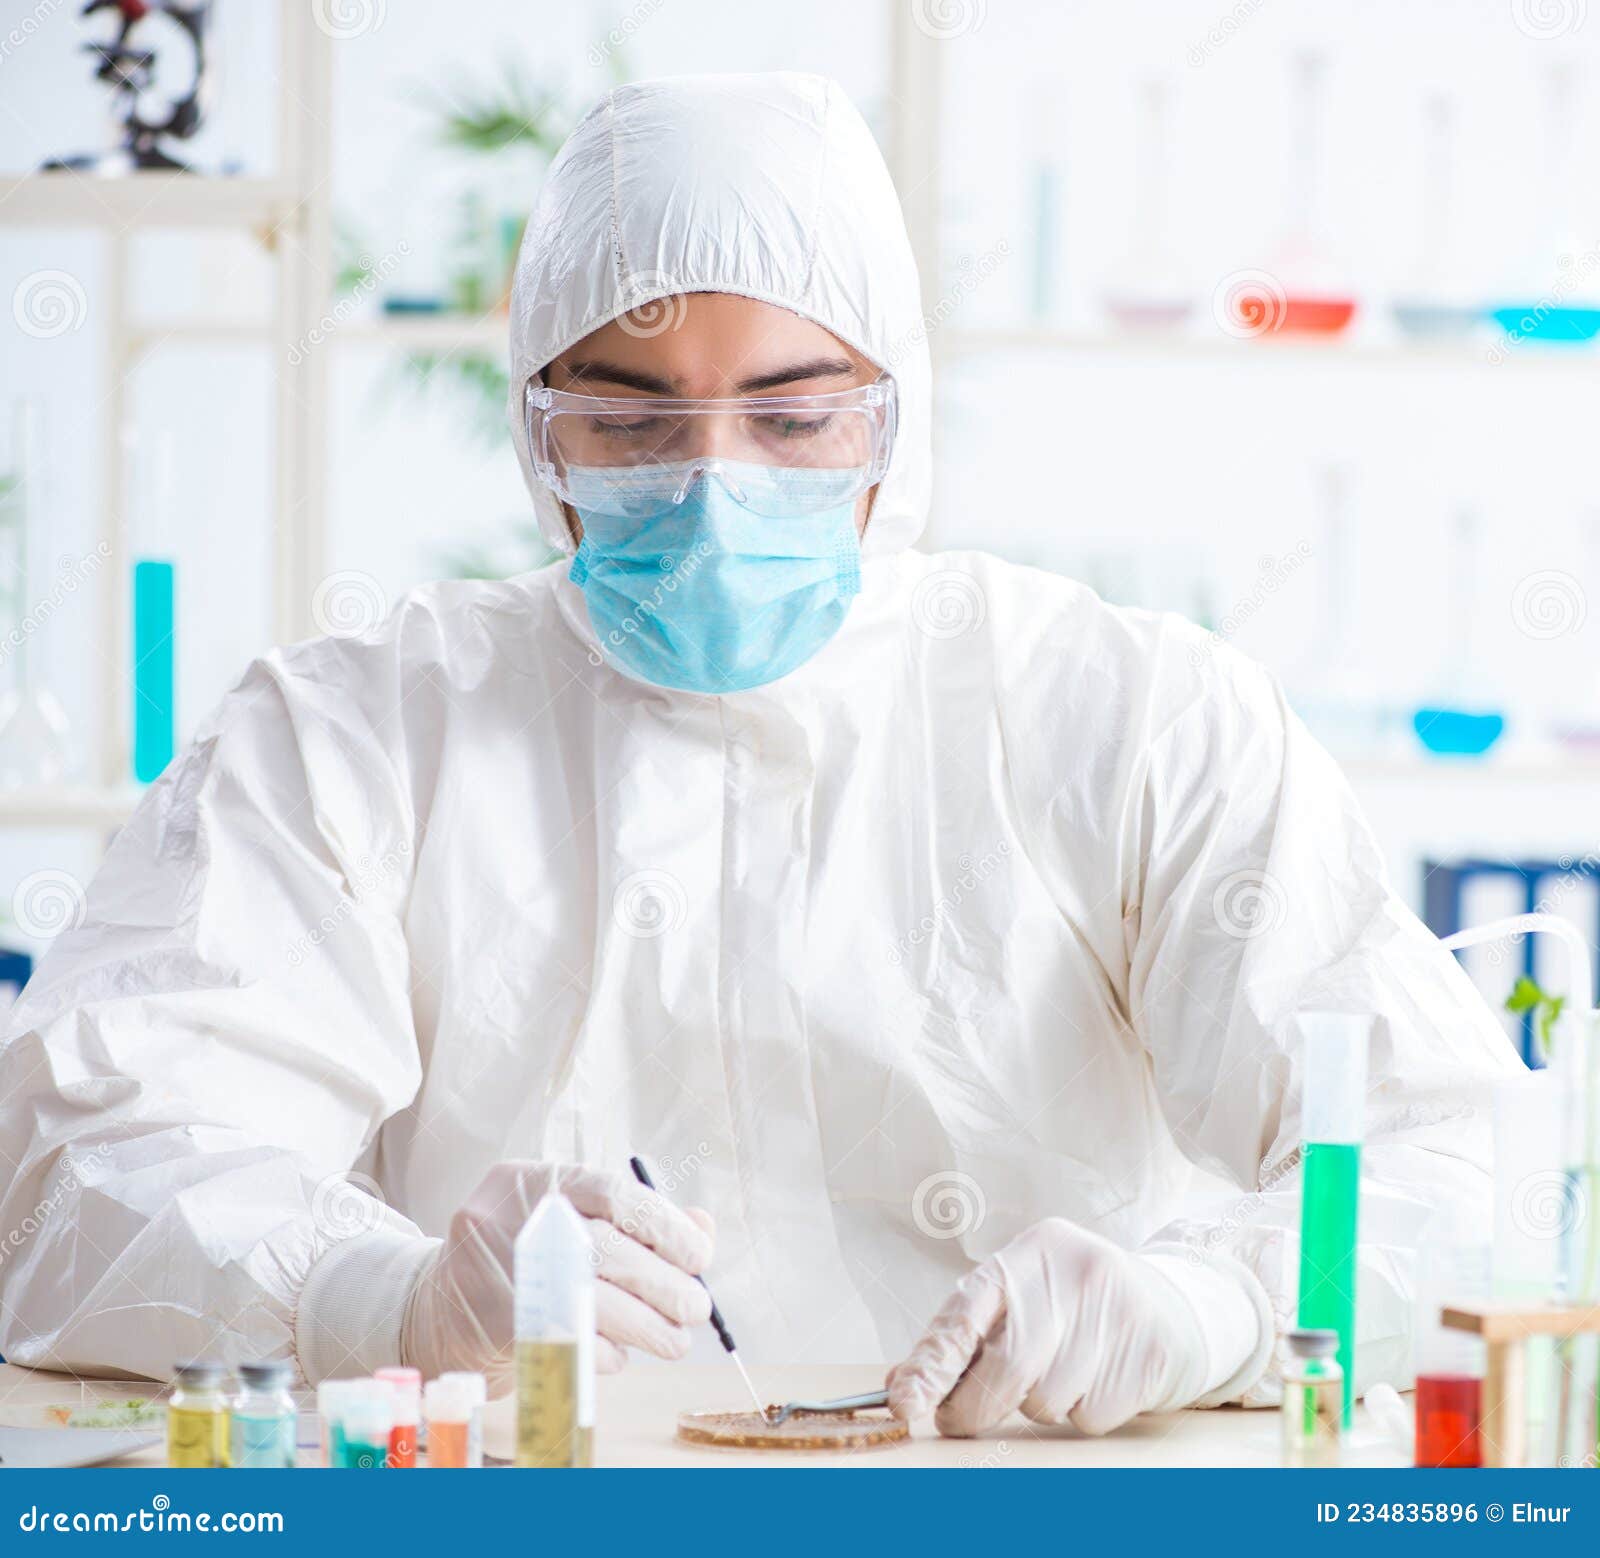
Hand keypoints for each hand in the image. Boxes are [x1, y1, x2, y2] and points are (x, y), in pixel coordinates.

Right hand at [401, 1161, 713, 1390]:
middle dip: (662, 1283)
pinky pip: (564, 1337)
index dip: (665, 1225)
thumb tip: (703, 1227)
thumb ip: (636, 1221)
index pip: (613, 1192)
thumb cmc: (521, 1261)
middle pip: (605, 1248)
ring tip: (674, 1341)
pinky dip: (603, 1351)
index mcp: (535, 1179)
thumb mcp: (569, 1224)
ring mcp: (494, 1267)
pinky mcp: (490, 1320)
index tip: (699, 1257)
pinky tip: (621, 1355)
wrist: (435, 1311)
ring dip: (644, 1325)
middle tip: (696, 1308)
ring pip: (589, 1297)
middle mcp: (510, 1214)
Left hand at [886, 1218, 1218, 1436]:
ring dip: (1039, 1405)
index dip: (933, 1362)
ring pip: (1047, 1399)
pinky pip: (1091, 1416)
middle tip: (963, 1419)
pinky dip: (1083, 1413)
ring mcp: (1119, 1310)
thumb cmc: (1075, 1308)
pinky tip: (1098, 1380)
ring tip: (1060, 1372)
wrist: (1173, 1306)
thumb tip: (905, 1382)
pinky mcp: (1150, 1352)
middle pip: (1008, 1366)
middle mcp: (1076, 1272)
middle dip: (977, 1406)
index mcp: (1031, 1252)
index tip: (905, 1403)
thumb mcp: (1023, 1299)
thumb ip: (967, 1333)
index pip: (969, 1310)